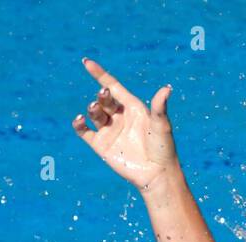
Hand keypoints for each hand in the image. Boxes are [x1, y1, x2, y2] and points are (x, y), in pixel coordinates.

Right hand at [71, 59, 178, 190]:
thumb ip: (160, 107)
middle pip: (104, 99)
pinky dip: (78, 124)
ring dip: (93, 108)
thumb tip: (167, 88)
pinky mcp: (101, 145)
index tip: (86, 63)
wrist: (157, 175)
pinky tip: (80, 120)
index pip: (114, 87)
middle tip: (104, 96)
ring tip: (96, 108)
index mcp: (134, 109)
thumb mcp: (162, 127)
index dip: (100, 75)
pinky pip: (84, 131)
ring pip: (94, 113)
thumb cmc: (163, 150)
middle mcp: (121, 118)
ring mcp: (110, 131)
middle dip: (102, 95)